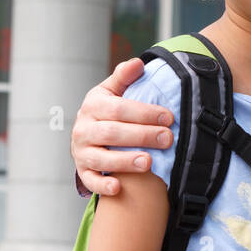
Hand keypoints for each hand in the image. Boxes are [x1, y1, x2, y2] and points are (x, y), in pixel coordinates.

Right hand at [71, 58, 173, 195]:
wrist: (85, 135)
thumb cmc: (106, 112)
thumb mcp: (112, 91)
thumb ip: (124, 77)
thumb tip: (139, 63)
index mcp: (93, 106)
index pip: (118, 108)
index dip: (144, 113)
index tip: (168, 117)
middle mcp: (83, 129)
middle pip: (112, 133)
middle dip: (141, 136)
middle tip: (168, 139)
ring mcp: (82, 152)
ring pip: (101, 158)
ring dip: (124, 161)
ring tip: (148, 163)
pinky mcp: (83, 172)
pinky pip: (90, 181)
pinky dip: (102, 186)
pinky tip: (118, 187)